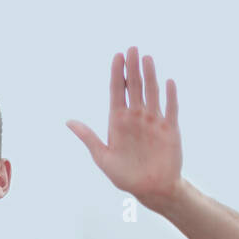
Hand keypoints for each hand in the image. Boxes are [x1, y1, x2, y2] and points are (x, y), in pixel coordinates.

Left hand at [66, 46, 182, 209]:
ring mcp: (153, 122)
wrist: (151, 189)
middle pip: (135, 87)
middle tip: (131, 48)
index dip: (117, 74)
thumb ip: (88, 138)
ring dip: (150, 76)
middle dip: (132, 68)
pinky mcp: (170, 129)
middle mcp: (136, 117)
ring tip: (146, 58)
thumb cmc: (125, 176)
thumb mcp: (103, 158)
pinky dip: (170, 96)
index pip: (117, 92)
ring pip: (152, 93)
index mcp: (118, 121)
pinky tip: (168, 82)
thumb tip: (68, 122)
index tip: (117, 56)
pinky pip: (170, 109)